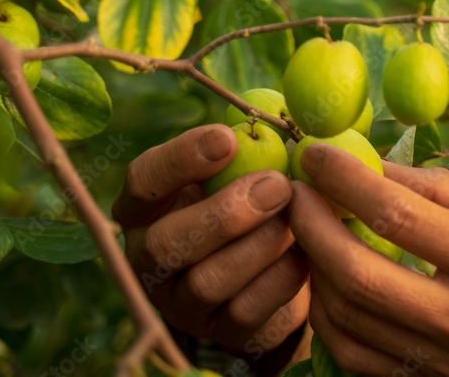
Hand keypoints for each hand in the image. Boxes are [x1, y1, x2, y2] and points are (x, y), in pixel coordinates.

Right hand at [112, 125, 309, 352]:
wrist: (273, 271)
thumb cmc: (253, 200)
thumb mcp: (241, 169)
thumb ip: (250, 145)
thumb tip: (279, 114)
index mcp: (146, 207)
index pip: (143, 179)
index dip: (181, 160)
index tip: (228, 139)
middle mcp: (151, 258)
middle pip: (166, 243)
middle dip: (225, 214)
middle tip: (277, 187)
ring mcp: (181, 302)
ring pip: (207, 282)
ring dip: (258, 248)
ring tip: (295, 220)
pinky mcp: (220, 333)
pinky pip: (246, 312)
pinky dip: (279, 280)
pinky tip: (305, 254)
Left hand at [289, 145, 448, 376]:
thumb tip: (379, 167)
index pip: (399, 216)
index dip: (346, 180)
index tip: (315, 154)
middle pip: (358, 273)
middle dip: (311, 226)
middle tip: (294, 194)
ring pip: (349, 320)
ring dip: (313, 271)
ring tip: (310, 234)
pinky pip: (359, 359)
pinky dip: (331, 321)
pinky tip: (331, 288)